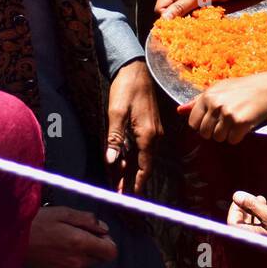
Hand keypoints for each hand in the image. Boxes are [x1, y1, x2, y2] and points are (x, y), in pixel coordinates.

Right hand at [25, 206, 116, 267]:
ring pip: (88, 264)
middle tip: (79, 233)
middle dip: (96, 247)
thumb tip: (105, 229)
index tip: (97, 233)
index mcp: (80, 244)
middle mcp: (77, 262)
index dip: (108, 242)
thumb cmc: (38, 222)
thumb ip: (88, 221)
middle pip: (101, 259)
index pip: (111, 252)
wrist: (11, 240)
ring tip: (66, 240)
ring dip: (84, 253)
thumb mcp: (64, 213)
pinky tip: (58, 249)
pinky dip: (73, 259)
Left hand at [105, 59, 161, 192]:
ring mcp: (152, 132)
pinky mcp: (148, 127)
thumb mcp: (116, 113)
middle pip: (143, 166)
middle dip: (131, 182)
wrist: (136, 70)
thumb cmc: (126, 89)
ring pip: (141, 158)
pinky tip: (121, 165)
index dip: (137, 184)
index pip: (144, 167)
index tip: (130, 198)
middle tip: (121, 196)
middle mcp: (154, 136)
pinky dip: (131, 159)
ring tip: (119, 185)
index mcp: (148, 135)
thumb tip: (112, 160)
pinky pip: (140, 148)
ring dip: (130, 171)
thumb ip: (115, 138)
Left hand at [179, 68, 266, 143]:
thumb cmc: (243, 89)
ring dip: (227, 134)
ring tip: (236, 122)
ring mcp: (228, 113)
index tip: (213, 121)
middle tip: (227, 122)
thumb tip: (179, 111)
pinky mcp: (240, 122)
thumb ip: (198, 101)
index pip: (193, 123)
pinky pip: (232, 140)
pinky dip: (238, 136)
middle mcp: (216, 104)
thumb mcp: (219, 89)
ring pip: (218, 138)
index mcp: (207, 96)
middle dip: (215, 131)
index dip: (203, 125)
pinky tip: (244, 125)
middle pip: (205, 133)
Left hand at [227, 191, 266, 267]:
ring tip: (264, 199)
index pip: (233, 224)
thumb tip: (236, 196)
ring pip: (259, 224)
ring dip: (260, 211)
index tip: (242, 198)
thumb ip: (253, 206)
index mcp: (253, 236)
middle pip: (245, 224)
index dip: (234, 210)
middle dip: (247, 209)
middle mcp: (260, 241)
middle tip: (254, 197)